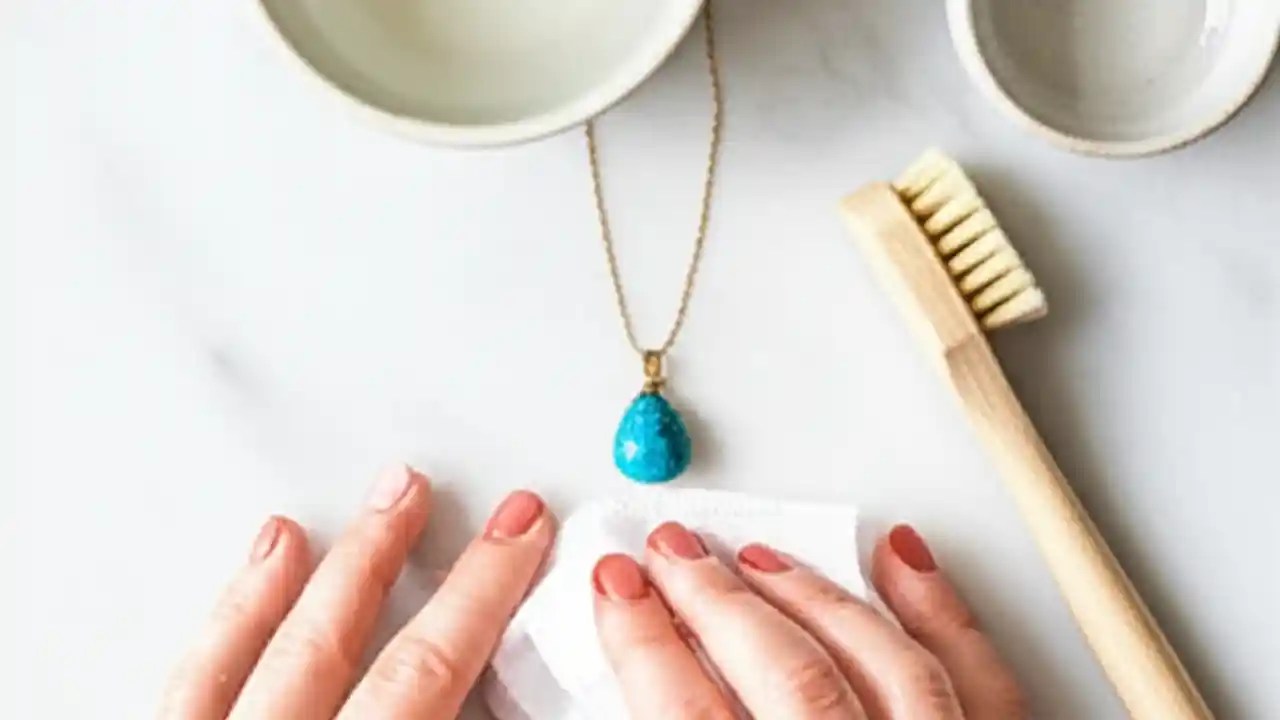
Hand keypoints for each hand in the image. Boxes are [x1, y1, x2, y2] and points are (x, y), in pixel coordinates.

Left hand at [160, 466, 554, 718]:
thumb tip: (502, 697)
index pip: (426, 672)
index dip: (482, 593)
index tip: (520, 530)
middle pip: (333, 638)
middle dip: (385, 555)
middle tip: (420, 491)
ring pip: (255, 647)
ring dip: (306, 571)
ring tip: (348, 513)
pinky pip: (189, 683)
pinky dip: (228, 621)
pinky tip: (255, 576)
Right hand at [593, 522, 1024, 718]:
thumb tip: (642, 695)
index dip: (643, 643)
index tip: (614, 588)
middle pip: (788, 677)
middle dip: (716, 601)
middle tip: (669, 554)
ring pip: (885, 666)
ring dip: (812, 598)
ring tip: (758, 559)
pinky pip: (984, 684)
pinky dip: (942, 616)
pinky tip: (902, 560)